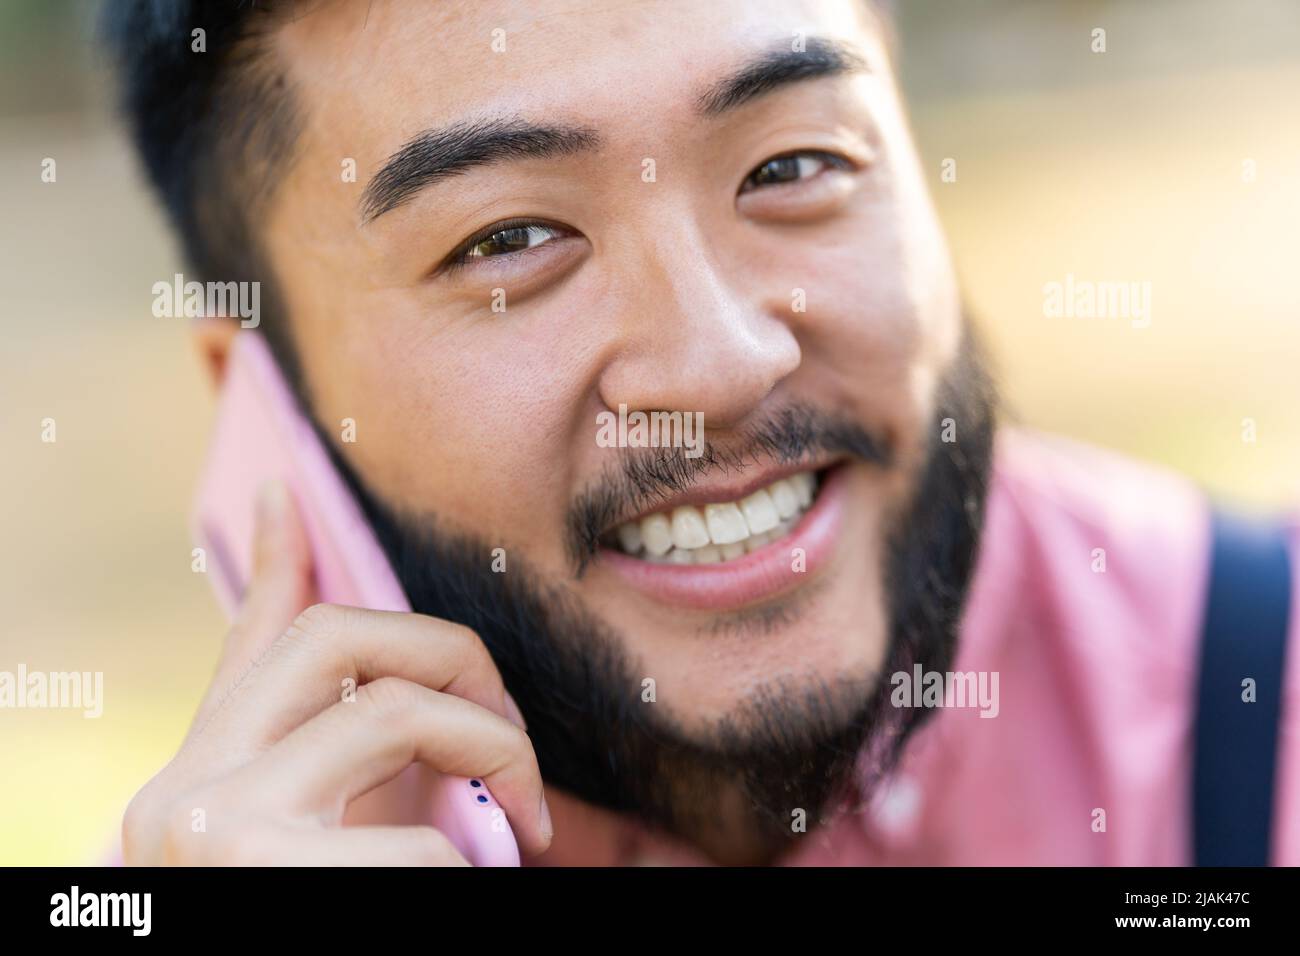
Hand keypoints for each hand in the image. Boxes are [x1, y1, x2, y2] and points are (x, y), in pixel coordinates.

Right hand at [121, 480, 549, 864]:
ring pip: (396, 710)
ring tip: (532, 826)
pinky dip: (477, 864)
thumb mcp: (321, 848)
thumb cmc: (311, 921)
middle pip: (336, 636)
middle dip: (457, 656)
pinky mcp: (254, 867)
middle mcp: (187, 788)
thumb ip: (351, 781)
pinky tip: (475, 890)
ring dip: (498, 757)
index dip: (276, 562)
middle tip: (520, 739)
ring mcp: (212, 823)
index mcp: (202, 779)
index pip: (247, 649)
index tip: (284, 490)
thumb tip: (419, 710)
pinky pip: (426, 836)